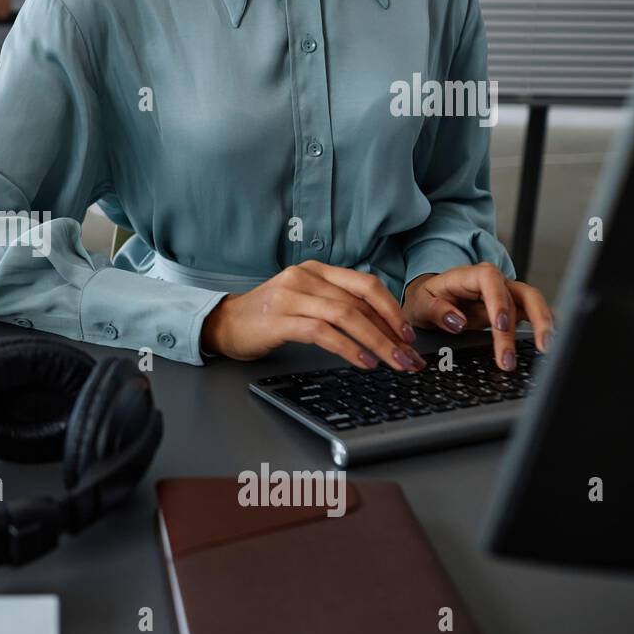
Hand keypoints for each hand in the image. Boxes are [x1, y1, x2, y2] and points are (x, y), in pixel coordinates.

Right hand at [201, 260, 426, 370]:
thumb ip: (335, 304)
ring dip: (376, 342)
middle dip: (391, 332)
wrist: (224, 323)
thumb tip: (381, 328)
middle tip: (409, 357)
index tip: (408, 336)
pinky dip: (348, 348)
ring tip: (393, 363)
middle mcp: (304, 277)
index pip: (365, 285)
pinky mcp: (279, 319)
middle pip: (360, 302)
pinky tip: (363, 362)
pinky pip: (322, 332)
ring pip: (346, 316)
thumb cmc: (267, 317)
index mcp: (315, 270)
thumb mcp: (304, 301)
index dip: (392, 310)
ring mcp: (290, 296)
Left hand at [402, 263, 554, 370]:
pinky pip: (533, 314)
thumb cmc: (427, 299)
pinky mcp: (513, 308)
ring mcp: (507, 294)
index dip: (499, 301)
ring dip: (543, 326)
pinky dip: (546, 325)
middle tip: (538, 345)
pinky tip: (554, 339)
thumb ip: (436, 311)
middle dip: (535, 319)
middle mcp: (494, 282)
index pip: (490, 280)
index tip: (500, 325)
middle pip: (522, 293)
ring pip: (533, 304)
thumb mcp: (420, 304)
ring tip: (547, 349)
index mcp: (470, 275)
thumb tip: (457, 322)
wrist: (431, 299)